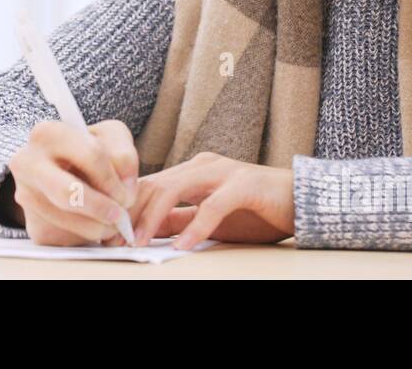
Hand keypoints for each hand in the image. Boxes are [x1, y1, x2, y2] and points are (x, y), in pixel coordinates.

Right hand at [5, 119, 139, 245]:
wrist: (59, 170)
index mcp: (47, 133)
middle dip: (102, 208)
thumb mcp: (109, 138)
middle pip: (69, 194)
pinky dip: (88, 236)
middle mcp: (27, 163)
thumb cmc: (88, 151)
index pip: (91, 156)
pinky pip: (68, 240)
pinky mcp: (33, 226)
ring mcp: (26, 196)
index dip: (115, 179)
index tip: (126, 192)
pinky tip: (92, 222)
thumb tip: (125, 189)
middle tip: (119, 215)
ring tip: (111, 219)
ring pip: (72, 223)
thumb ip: (125, 155)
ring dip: (100, 227)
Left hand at [125, 152, 293, 248]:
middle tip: (113, 241)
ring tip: (138, 242)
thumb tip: (145, 232)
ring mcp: (223, 171)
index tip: (108, 236)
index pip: (148, 186)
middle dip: (131, 214)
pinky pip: (213, 206)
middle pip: (154, 185)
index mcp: (191, 171)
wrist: (303, 202)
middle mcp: (202, 166)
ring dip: (152, 217)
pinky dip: (195, 227)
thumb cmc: (256, 211)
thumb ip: (180, 221)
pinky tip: (182, 247)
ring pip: (175, 189)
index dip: (126, 209)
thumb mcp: (210, 220)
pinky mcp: (244, 184)